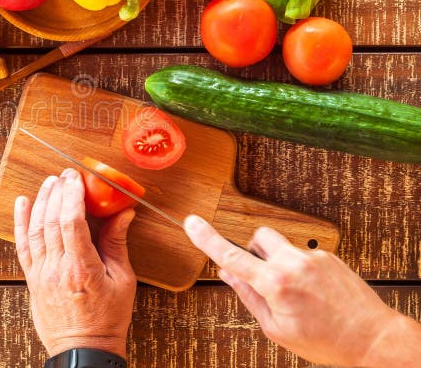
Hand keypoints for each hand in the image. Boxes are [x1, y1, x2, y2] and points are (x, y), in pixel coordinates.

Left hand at [14, 168, 136, 357]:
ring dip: (41, 201)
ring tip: (50, 182)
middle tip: (66, 175)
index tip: (77, 178)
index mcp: (81, 268)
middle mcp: (56, 269)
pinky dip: (21, 222)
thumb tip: (124, 213)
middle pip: (51, 220)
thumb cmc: (107, 318)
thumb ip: (118, 243)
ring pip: (36, 229)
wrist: (83, 349)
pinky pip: (23, 246)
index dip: (72, 196)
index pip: (71, 222)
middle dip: (58, 192)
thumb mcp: (123, 280)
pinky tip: (23, 203)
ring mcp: (41, 274)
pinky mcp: (32, 279)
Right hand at [184, 214, 420, 366]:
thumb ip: (249, 296)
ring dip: (279, 261)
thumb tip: (228, 274)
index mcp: (276, 285)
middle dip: (254, 250)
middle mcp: (294, 264)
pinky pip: (303, 254)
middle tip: (262, 275)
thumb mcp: (277, 329)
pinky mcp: (329, 256)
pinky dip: (300, 269)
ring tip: (295, 291)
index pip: (232, 256)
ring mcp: (314, 257)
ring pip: (282, 246)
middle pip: (259, 237)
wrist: (372, 338)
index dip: (207, 239)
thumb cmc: (327, 341)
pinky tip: (314, 292)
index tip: (192, 222)